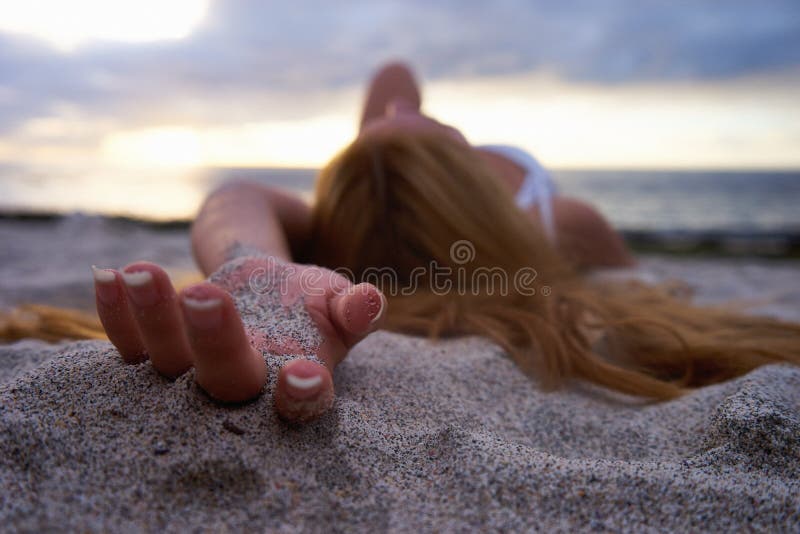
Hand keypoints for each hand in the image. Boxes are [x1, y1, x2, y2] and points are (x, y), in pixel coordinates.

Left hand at [92, 255, 385, 421]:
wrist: (264, 285)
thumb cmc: (308, 300)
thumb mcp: (337, 299)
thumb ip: (354, 307)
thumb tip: (369, 301)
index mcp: (293, 387)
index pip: (300, 404)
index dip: (301, 396)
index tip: (301, 374)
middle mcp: (240, 390)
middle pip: (225, 381)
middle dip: (215, 341)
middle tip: (207, 295)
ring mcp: (192, 374)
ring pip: (168, 362)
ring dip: (155, 319)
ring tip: (143, 272)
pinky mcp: (156, 353)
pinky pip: (128, 345)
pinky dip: (116, 314)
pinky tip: (110, 276)